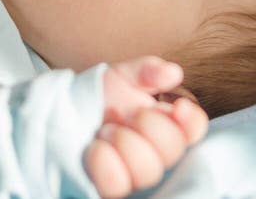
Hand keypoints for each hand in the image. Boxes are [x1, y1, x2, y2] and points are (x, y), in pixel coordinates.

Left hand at [85, 56, 208, 198]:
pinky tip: (96, 147)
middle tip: (130, 114)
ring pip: (148, 172)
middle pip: (173, 150)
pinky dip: (107, 164)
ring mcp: (131, 169)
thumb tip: (173, 73)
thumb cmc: (98, 95)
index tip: (178, 106)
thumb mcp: (122, 75)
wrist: (62, 109)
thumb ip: (147, 70)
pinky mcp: (108, 183)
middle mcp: (152, 148)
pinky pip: (117, 186)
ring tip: (106, 129)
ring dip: (127, 144)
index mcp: (162, 121)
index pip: (193, 129)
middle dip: (152, 128)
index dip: (192, 121)